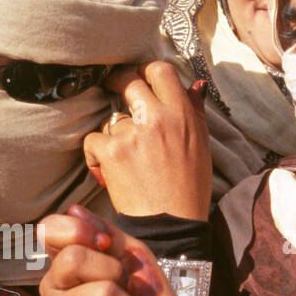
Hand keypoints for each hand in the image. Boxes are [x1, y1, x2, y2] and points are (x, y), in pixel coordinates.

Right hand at [38, 205, 175, 295]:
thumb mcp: (137, 259)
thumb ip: (107, 233)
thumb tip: (74, 210)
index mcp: (69, 262)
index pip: (49, 229)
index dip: (79, 230)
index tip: (109, 245)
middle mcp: (55, 285)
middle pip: (73, 258)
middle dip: (117, 274)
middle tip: (130, 293)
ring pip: (97, 291)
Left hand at [83, 61, 212, 219]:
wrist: (172, 225)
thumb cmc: (189, 188)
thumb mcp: (201, 146)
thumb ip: (194, 113)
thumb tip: (195, 85)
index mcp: (182, 114)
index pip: (161, 71)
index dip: (145, 70)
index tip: (138, 77)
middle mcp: (157, 118)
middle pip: (129, 81)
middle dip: (118, 83)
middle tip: (113, 89)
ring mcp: (133, 133)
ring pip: (111, 118)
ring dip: (112, 134)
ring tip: (124, 159)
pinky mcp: (112, 152)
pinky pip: (93, 140)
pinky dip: (96, 155)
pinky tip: (107, 170)